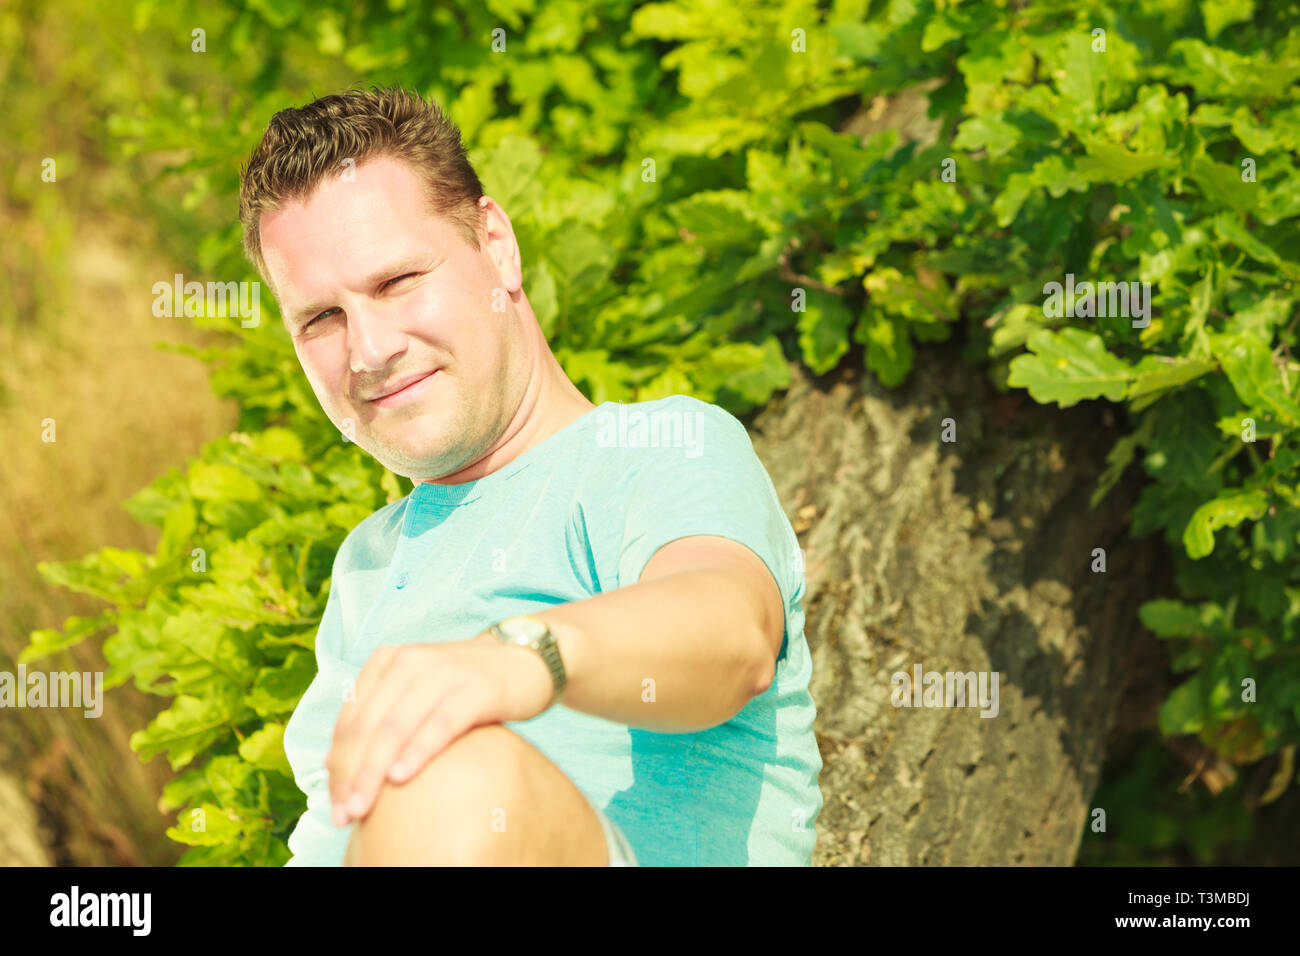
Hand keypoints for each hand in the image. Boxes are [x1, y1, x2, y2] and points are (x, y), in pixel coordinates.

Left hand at [326, 630, 555, 826]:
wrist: (524, 658)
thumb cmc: (464, 685)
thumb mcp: (415, 693)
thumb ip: (377, 720)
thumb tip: (330, 764)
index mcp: (387, 662)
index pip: (350, 720)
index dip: (337, 766)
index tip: (334, 804)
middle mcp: (410, 662)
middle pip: (368, 726)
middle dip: (351, 774)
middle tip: (344, 814)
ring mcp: (443, 672)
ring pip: (396, 726)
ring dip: (374, 770)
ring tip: (363, 805)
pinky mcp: (476, 688)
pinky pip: (440, 723)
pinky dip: (417, 750)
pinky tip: (402, 776)